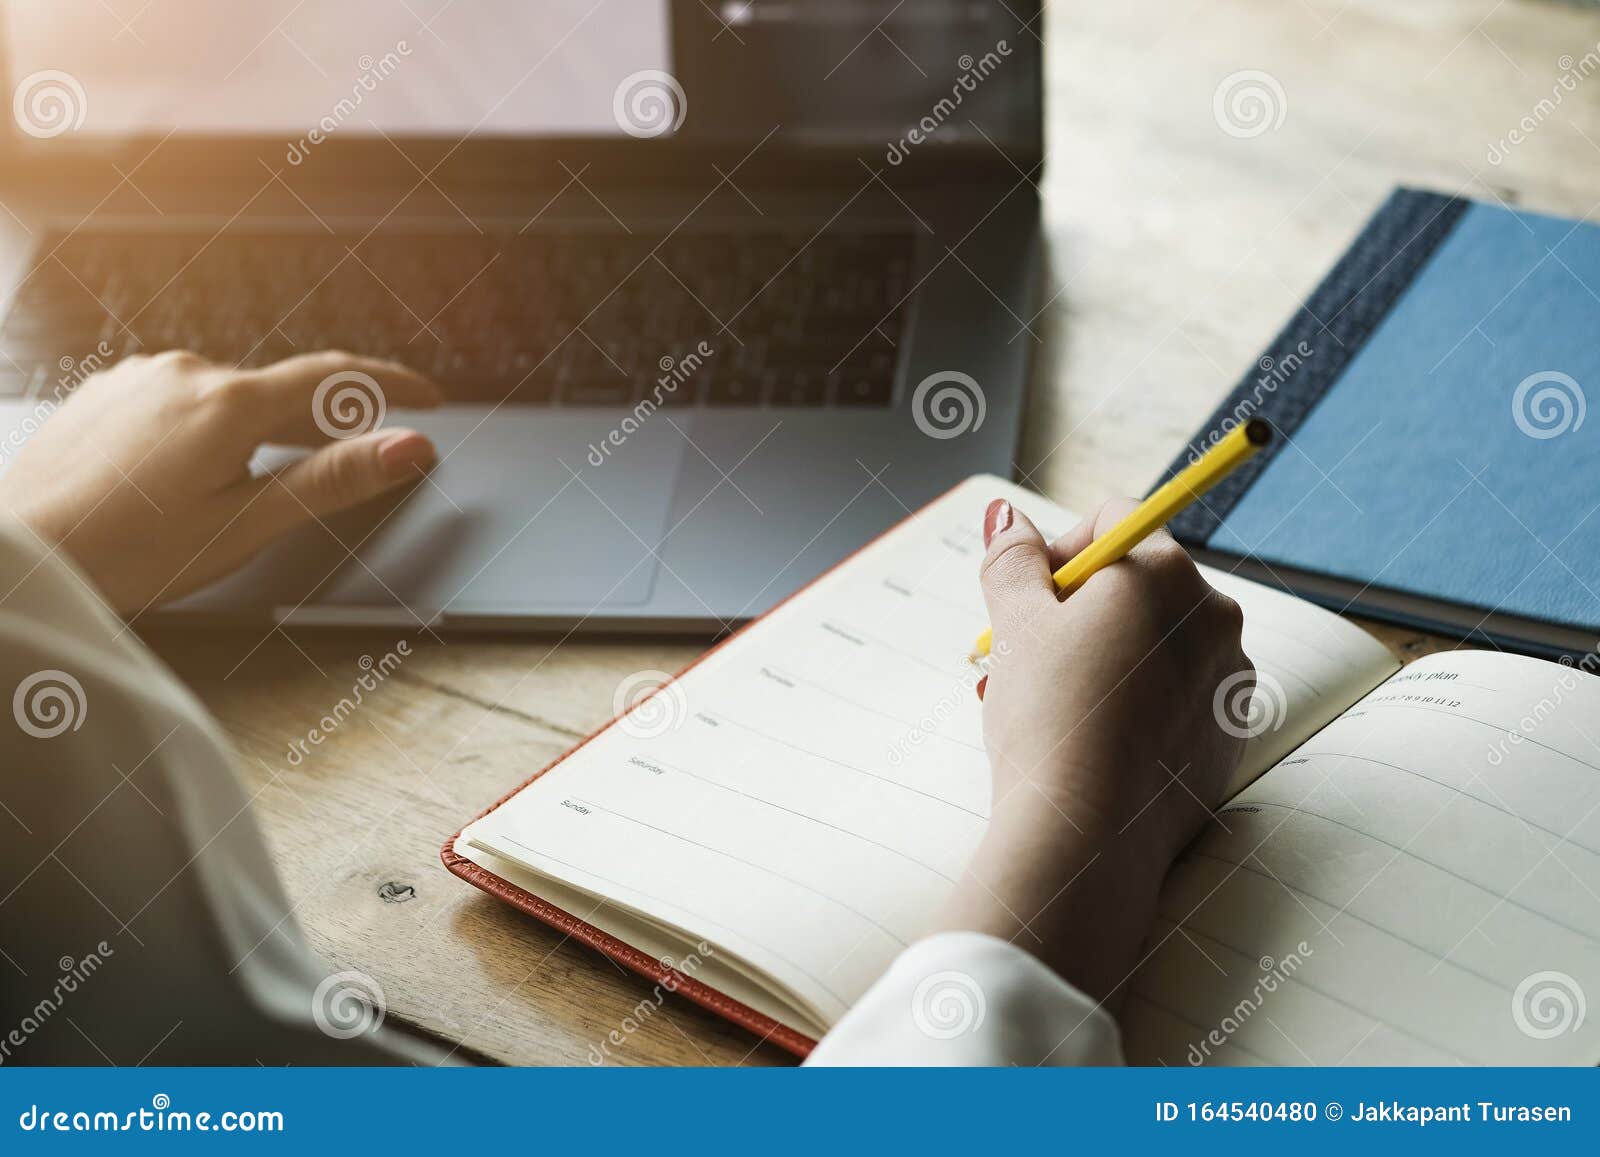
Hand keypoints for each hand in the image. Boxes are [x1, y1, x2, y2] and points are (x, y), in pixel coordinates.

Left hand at [0, 350, 440, 613]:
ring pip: (230, 396)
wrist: (18, 554)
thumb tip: (408, 447)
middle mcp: (186, 372)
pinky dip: (209, 427)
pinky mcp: (106, 392)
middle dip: (326, 420)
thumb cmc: (124, 554)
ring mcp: (140, 377)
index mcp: (229, 404)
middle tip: (360, 455)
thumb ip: (332, 481)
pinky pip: (181, 399)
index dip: (393, 387)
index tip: (431, 397)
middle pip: (284, 389)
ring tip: (253, 487)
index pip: (337, 379)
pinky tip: (189, 476)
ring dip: (261, 428)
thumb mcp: (244, 527)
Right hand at [930, 498, 1251, 1005]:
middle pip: (1137, 583)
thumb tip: (1008, 517)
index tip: (1027, 605)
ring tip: (1054, 707)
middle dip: (1079, 612)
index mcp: (1164, 572)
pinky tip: (1097, 740)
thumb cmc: (1050, 720)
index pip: (1111, 521)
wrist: (1089, 835)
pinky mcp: (1230, 736)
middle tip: (1028, 660)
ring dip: (1106, 658)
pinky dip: (1141, 705)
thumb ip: (1013, 560)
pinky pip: (1180, 697)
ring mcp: (1230, 679)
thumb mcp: (1015, 625)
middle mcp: (1214, 615)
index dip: (1058, 554)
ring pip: (1157, 643)